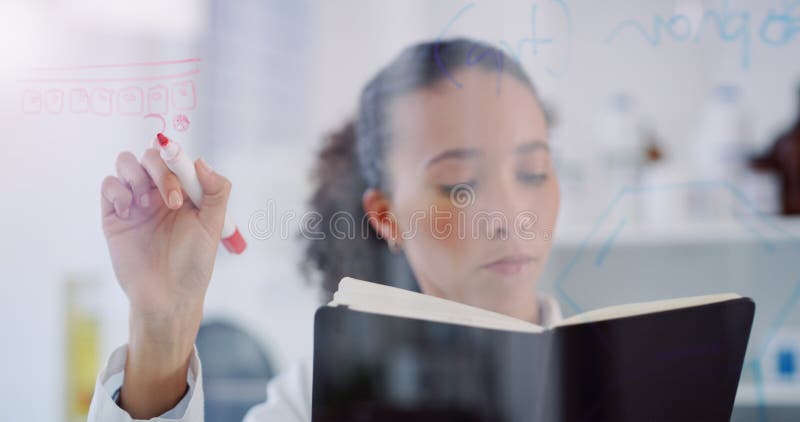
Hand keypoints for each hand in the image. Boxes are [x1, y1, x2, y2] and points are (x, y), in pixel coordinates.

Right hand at [100, 147, 231, 416]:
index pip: (177, 159)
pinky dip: (117, 190)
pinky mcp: (114, 215)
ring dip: (137, 176)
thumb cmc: (193, 264)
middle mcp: (159, 193)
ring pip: (126, 163)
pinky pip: (109, 185)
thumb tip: (201, 161)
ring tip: (147, 204)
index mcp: (185, 192)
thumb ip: (215, 192)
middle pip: (151, 156)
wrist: (167, 298)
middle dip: (160, 170)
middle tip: (172, 201)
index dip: (177, 157)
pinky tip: (129, 211)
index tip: (180, 163)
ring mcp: (135, 201)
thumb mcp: (212, 227)